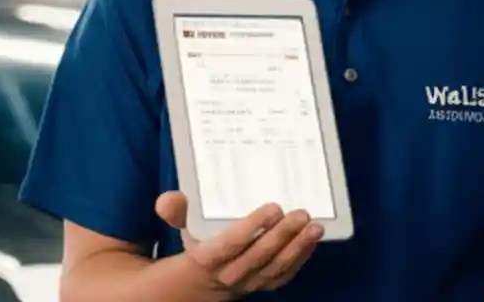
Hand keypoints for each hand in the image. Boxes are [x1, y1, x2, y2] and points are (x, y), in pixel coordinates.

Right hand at [155, 191, 323, 298]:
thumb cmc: (200, 242)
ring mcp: (250, 281)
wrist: (205, 279)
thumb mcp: (185, 225)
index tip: (273, 208)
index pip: (230, 244)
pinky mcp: (265, 283)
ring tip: (315, 226)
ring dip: (297, 247)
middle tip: (300, 213)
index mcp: (207, 258)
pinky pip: (285, 275)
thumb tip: (168, 199)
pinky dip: (301, 258)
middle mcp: (230, 273)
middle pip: (258, 257)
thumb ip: (177, 210)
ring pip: (275, 268)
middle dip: (282, 236)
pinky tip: (312, 240)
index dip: (252, 228)